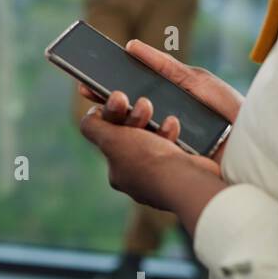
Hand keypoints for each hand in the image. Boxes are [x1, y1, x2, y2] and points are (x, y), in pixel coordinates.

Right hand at [78, 39, 242, 164]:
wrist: (252, 140)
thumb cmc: (227, 109)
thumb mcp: (196, 81)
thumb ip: (164, 66)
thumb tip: (131, 46)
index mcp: (158, 103)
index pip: (121, 98)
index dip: (102, 92)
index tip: (84, 85)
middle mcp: (153, 128)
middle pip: (120, 119)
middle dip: (113, 108)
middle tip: (113, 99)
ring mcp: (159, 148)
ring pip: (131, 139)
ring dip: (135, 123)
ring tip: (147, 110)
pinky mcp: (168, 165)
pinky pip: (150, 156)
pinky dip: (158, 140)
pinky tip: (172, 130)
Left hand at [79, 94, 225, 223]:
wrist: (187, 181)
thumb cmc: (147, 160)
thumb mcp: (110, 140)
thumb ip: (92, 127)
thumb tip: (90, 118)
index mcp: (118, 171)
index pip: (110, 136)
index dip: (112, 113)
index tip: (119, 97)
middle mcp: (138, 175)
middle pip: (132, 135)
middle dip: (135, 115)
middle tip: (143, 104)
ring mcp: (162, 173)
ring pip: (154, 137)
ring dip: (155, 122)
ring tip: (163, 117)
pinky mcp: (183, 169)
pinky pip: (174, 144)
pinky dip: (172, 132)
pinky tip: (173, 124)